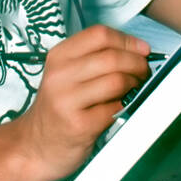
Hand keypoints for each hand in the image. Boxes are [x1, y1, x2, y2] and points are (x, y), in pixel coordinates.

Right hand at [11, 25, 150, 180]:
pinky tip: (119, 108)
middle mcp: (59, 75)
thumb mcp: (66, 74)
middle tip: (144, 71)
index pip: (99, 34)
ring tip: (135, 88)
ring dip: (134, 84)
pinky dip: (124, 107)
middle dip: (137, 63)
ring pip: (116, 81)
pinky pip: (114, 109)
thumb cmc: (59, 107)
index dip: (127, 40)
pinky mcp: (78, 125)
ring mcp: (67, 101)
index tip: (142, 49)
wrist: (35, 145)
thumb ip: (93, 58)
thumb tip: (137, 50)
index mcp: (59, 56)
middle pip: (111, 57)